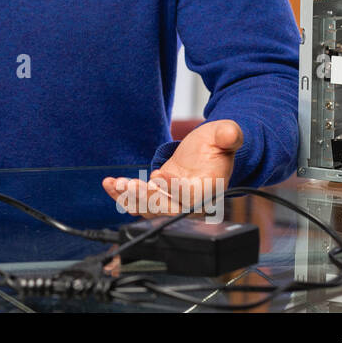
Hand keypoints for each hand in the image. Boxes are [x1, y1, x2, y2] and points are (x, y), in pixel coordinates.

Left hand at [101, 120, 242, 215]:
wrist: (205, 152)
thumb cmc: (216, 144)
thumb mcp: (224, 135)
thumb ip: (228, 135)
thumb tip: (231, 133)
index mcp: (209, 190)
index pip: (192, 198)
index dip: (175, 190)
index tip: (159, 176)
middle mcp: (190, 202)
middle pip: (168, 209)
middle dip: (148, 199)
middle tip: (131, 185)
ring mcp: (172, 202)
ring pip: (150, 209)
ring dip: (131, 198)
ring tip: (116, 184)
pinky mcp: (157, 198)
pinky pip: (139, 203)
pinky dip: (123, 195)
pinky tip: (110, 185)